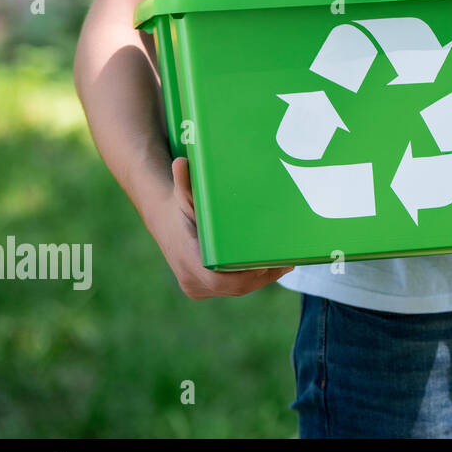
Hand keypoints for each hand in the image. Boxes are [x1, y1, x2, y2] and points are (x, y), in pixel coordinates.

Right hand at [160, 156, 293, 298]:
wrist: (164, 221)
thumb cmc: (178, 207)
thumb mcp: (182, 195)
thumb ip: (184, 181)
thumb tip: (181, 162)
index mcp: (188, 260)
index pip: (223, 279)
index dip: (248, 275)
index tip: (270, 265)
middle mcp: (191, 280)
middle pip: (236, 287)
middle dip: (263, 276)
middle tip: (287, 262)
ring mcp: (196, 287)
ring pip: (236, 289)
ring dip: (260, 279)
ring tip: (284, 264)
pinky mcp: (203, 288)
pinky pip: (231, 289)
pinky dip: (250, 280)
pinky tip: (271, 269)